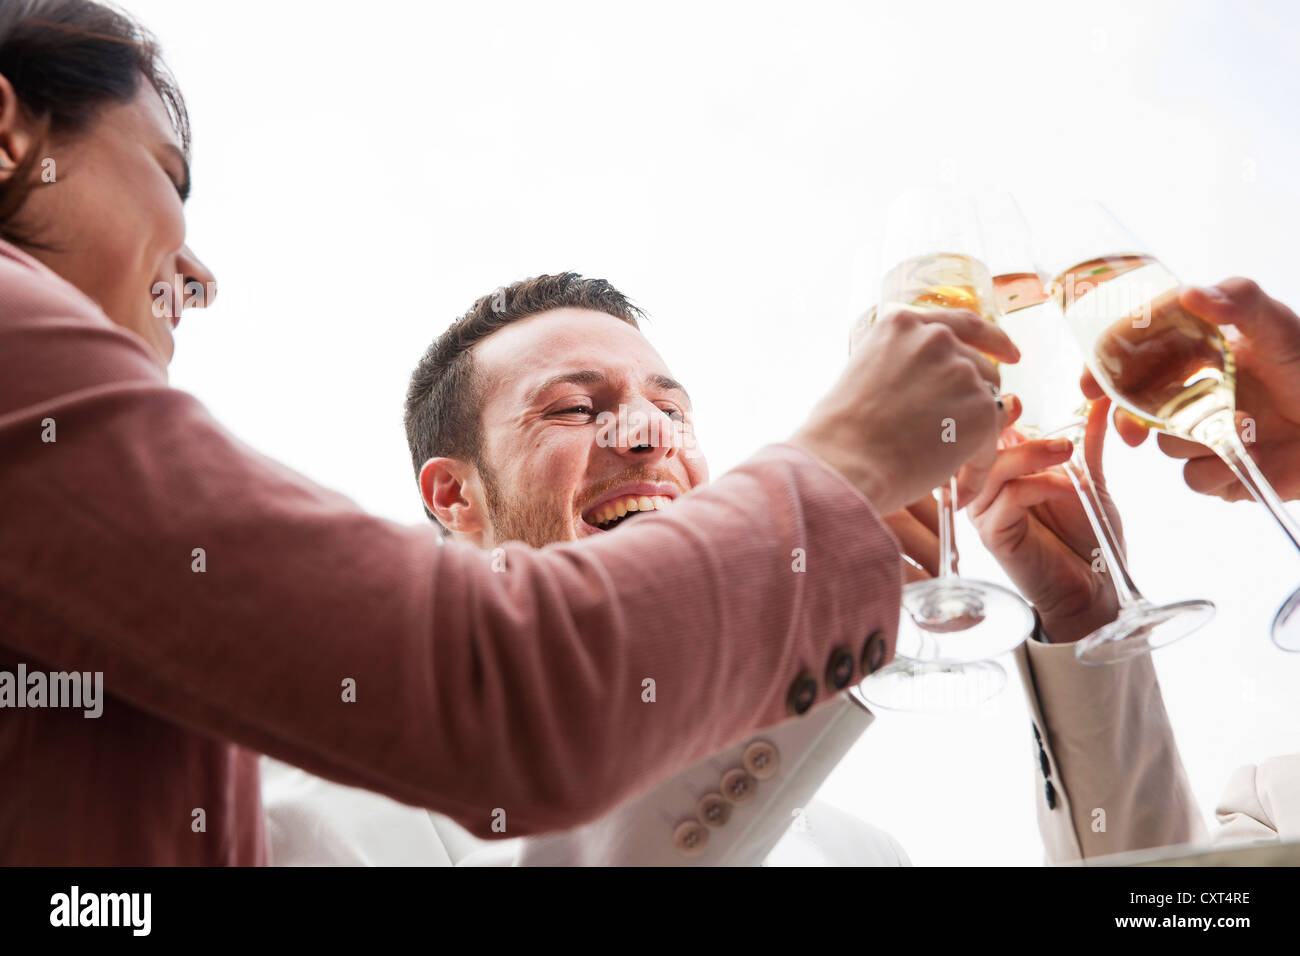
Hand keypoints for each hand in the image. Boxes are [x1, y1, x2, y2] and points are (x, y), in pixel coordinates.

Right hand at [792, 305, 1018, 515]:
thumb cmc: (838, 435)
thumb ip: (902, 367)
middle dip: (974, 402)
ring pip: (990, 407)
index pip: (963, 322)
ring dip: (973, 439)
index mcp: (903, 324)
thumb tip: (934, 389)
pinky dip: (974, 472)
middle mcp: (935, 338)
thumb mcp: (864, 376)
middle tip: (956, 435)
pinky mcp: (981, 410)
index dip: (991, 340)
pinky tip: (955, 492)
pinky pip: (989, 446)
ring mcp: (961, 372)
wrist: (843, 463)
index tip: (1010, 355)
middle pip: (981, 368)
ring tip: (945, 470)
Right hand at [885, 401, 1124, 643]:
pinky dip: (1040, 486)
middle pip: (979, 446)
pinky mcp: (993, 534)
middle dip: (1003, 427)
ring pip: (991, 469)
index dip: (994, 414)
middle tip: (1040, 422)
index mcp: (1003, 472)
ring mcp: (985, 512)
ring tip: (1068, 456)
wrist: (1095, 585)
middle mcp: (986, 489)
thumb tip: (1101, 400)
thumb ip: (1088, 443)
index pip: (985, 434)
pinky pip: (1008, 497)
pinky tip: (1069, 489)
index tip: (1018, 401)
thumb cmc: (1088, 537)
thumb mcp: (1090, 479)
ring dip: (1031, 456)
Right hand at [1085, 278, 1299, 501]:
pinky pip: (1196, 480)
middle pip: (1134, 409)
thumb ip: (1237, 300)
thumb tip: (1188, 295)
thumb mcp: (1278, 323)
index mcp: (1193, 353)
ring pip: (1167, 447)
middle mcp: (1192, 392)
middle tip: (1133, 432)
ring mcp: (1204, 433)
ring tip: (1246, 429)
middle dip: (1130, 421)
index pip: (1130, 360)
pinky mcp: (1221, 471)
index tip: (1090, 387)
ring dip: (1197, 442)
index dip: (1102, 373)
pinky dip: (1221, 471)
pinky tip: (1253, 456)